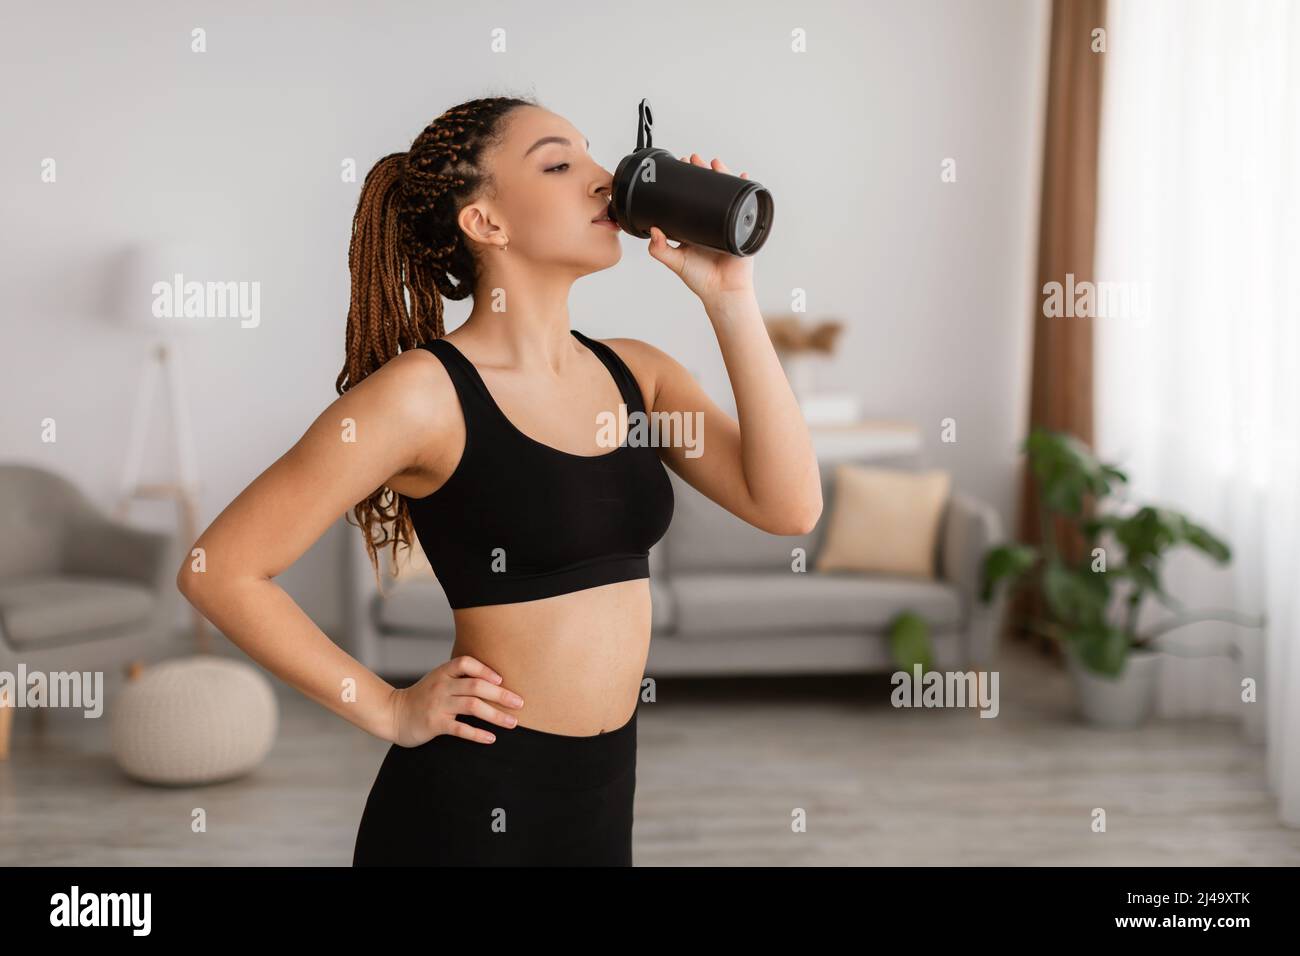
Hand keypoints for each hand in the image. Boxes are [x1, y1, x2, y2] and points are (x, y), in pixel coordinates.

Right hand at [388, 654, 524, 746]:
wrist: (394, 715)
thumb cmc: (423, 697)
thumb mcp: (439, 680)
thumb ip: (460, 677)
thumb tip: (495, 680)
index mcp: (443, 672)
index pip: (467, 663)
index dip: (486, 670)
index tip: (501, 681)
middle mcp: (441, 686)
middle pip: (476, 686)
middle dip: (501, 695)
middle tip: (519, 703)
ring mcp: (438, 705)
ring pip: (472, 706)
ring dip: (496, 715)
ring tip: (512, 723)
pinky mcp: (435, 724)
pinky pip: (460, 728)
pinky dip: (478, 734)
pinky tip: (491, 738)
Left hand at [646, 153, 755, 304]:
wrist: (723, 292)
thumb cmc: (701, 279)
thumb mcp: (675, 262)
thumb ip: (660, 249)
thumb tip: (653, 230)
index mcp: (694, 226)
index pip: (690, 197)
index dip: (685, 182)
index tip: (680, 167)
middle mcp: (710, 221)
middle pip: (708, 190)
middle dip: (702, 172)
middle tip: (695, 159)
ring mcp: (727, 222)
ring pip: (725, 194)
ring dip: (722, 175)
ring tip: (715, 163)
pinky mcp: (741, 227)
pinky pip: (745, 205)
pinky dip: (745, 190)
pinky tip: (742, 176)